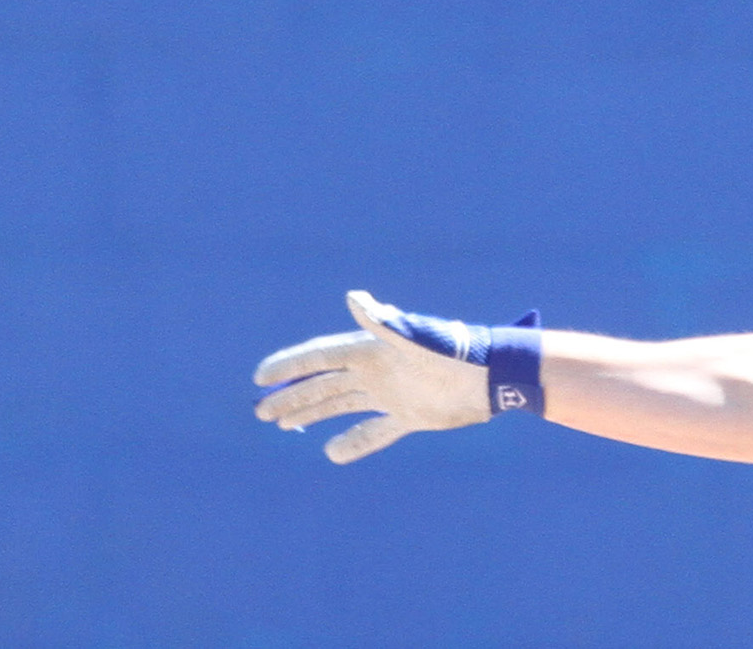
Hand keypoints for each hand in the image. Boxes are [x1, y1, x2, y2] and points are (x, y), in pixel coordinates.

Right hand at [253, 290, 541, 463]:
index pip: (320, 356)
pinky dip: (355, 442)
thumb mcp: (415, 334)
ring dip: (312, 413)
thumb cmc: (454, 350)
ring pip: (342, 405)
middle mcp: (378, 371)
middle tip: (261, 410)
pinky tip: (332, 453)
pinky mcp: (411, 415)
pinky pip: (375, 432)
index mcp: (373, 350)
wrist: (491, 377)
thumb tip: (354, 298)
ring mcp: (393, 394)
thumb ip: (384, 321)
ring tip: (282, 424)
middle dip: (292, 395)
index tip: (260, 376)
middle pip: (324, 383)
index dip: (289, 365)